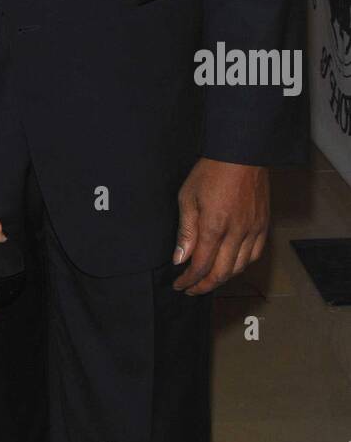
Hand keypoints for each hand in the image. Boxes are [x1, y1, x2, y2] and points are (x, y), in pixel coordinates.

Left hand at [172, 158, 268, 294]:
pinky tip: (231, 265)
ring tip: (208, 279)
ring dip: (223, 278)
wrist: (241, 152)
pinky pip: (255, 254)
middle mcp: (236, 232)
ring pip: (240, 267)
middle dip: (204, 285)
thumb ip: (186, 231)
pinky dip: (242, 265)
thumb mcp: (188, 196)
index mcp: (214, 226)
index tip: (179, 285)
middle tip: (191, 289)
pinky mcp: (263, 225)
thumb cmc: (211, 171)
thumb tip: (180, 259)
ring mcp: (253, 230)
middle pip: (221, 273)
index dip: (189, 280)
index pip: (201, 265)